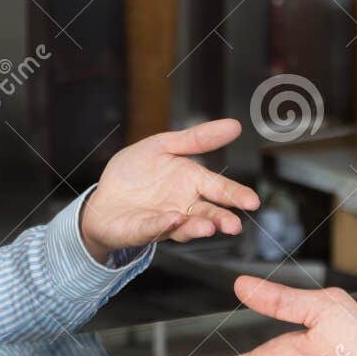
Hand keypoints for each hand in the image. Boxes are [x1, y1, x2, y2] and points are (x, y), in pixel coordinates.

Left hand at [80, 119, 259, 260]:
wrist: (103, 195)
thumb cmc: (135, 173)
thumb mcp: (163, 146)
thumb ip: (197, 138)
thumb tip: (234, 125)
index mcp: (192, 184)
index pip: (219, 189)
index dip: (236, 195)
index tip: (252, 201)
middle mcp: (184, 207)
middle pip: (208, 214)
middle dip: (221, 220)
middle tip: (234, 225)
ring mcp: (164, 222)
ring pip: (185, 227)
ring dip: (197, 227)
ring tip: (208, 227)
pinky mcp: (142, 230)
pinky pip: (153, 228)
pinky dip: (163, 225)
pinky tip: (173, 218)